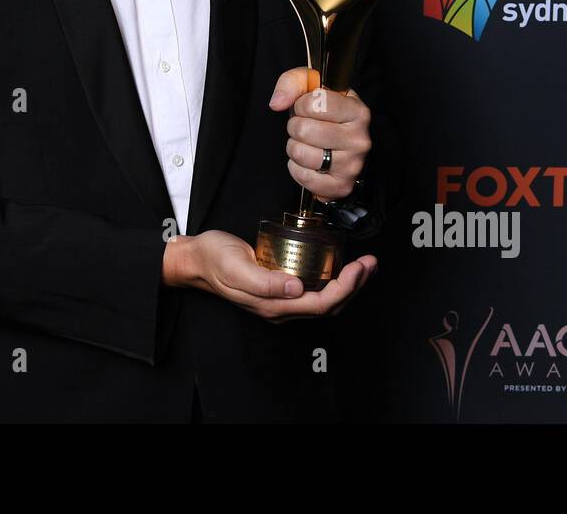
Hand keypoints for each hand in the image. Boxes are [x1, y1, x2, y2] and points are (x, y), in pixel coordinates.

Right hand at [162, 231, 377, 321]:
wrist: (196, 259)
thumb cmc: (214, 259)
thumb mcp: (235, 266)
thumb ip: (264, 281)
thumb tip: (295, 288)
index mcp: (272, 305)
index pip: (320, 304)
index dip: (344, 289)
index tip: (358, 268)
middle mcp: (280, 307)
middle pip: (328, 305)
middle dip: (354, 287)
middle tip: (370, 263)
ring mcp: (281, 300)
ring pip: (324, 300)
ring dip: (348, 285)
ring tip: (365, 267)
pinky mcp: (281, 289)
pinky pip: (314, 292)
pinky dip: (334, 281)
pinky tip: (341, 268)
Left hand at [269, 67, 370, 201]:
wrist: (339, 146)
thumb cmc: (324, 115)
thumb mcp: (312, 88)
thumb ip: (292, 83)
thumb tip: (277, 103)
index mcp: (357, 110)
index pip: (315, 103)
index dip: (302, 105)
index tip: (307, 109)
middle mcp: (359, 138)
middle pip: (304, 130)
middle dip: (295, 127)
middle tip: (305, 128)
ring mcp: (352, 164)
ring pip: (301, 153)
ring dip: (295, 147)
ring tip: (307, 143)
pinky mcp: (341, 186)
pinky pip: (303, 176)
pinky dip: (298, 168)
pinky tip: (309, 161)